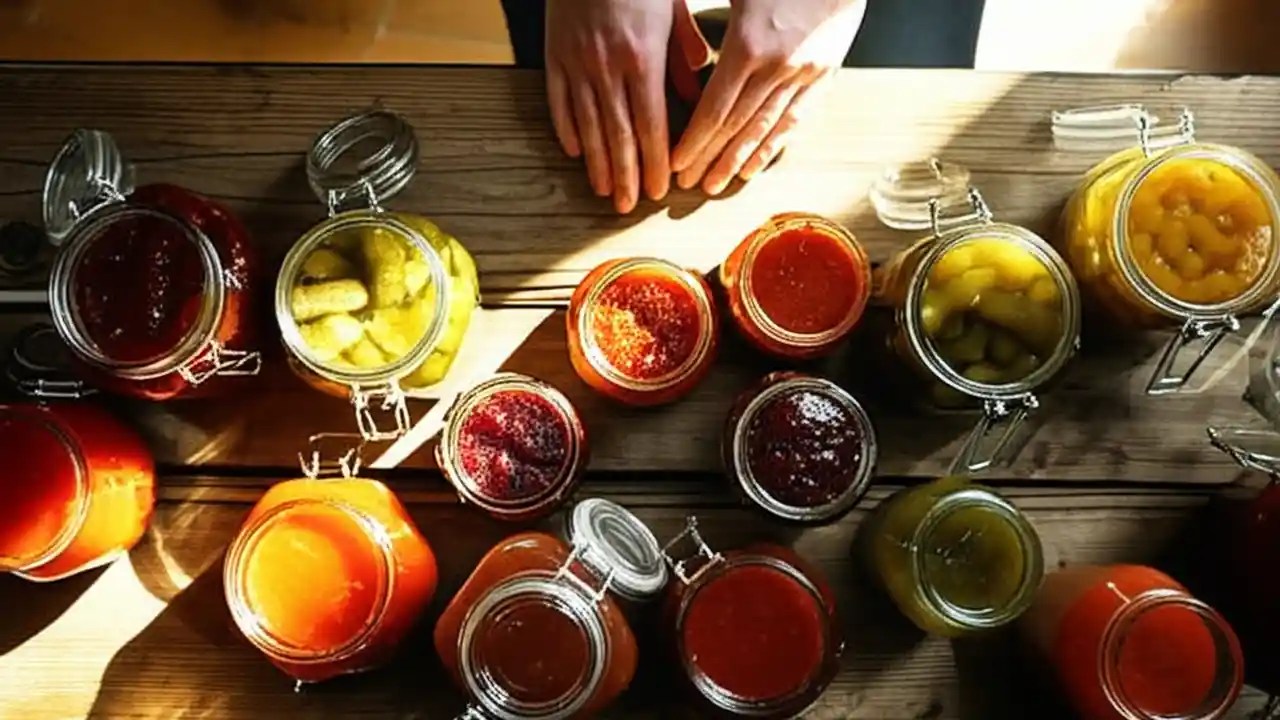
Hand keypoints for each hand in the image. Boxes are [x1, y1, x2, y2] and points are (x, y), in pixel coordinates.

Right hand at [545, 0, 673, 213]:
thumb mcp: (672, 9)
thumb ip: (683, 54)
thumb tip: (695, 97)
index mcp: (643, 58)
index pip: (652, 125)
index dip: (656, 162)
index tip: (662, 190)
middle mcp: (608, 68)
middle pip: (619, 135)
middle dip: (627, 176)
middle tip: (630, 207)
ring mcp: (576, 64)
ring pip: (588, 126)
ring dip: (597, 163)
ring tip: (604, 191)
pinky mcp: (553, 56)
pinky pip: (558, 102)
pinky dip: (566, 128)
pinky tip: (575, 152)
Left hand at [670, 0, 863, 195]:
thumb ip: (697, 18)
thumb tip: (671, 42)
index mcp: (748, 45)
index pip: (715, 108)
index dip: (694, 141)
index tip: (676, 164)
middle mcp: (777, 66)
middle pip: (736, 125)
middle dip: (708, 158)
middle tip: (687, 185)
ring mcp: (804, 73)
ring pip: (765, 129)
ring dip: (738, 160)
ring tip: (716, 184)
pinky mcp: (824, 74)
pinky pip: (795, 119)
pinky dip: (773, 146)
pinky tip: (754, 166)